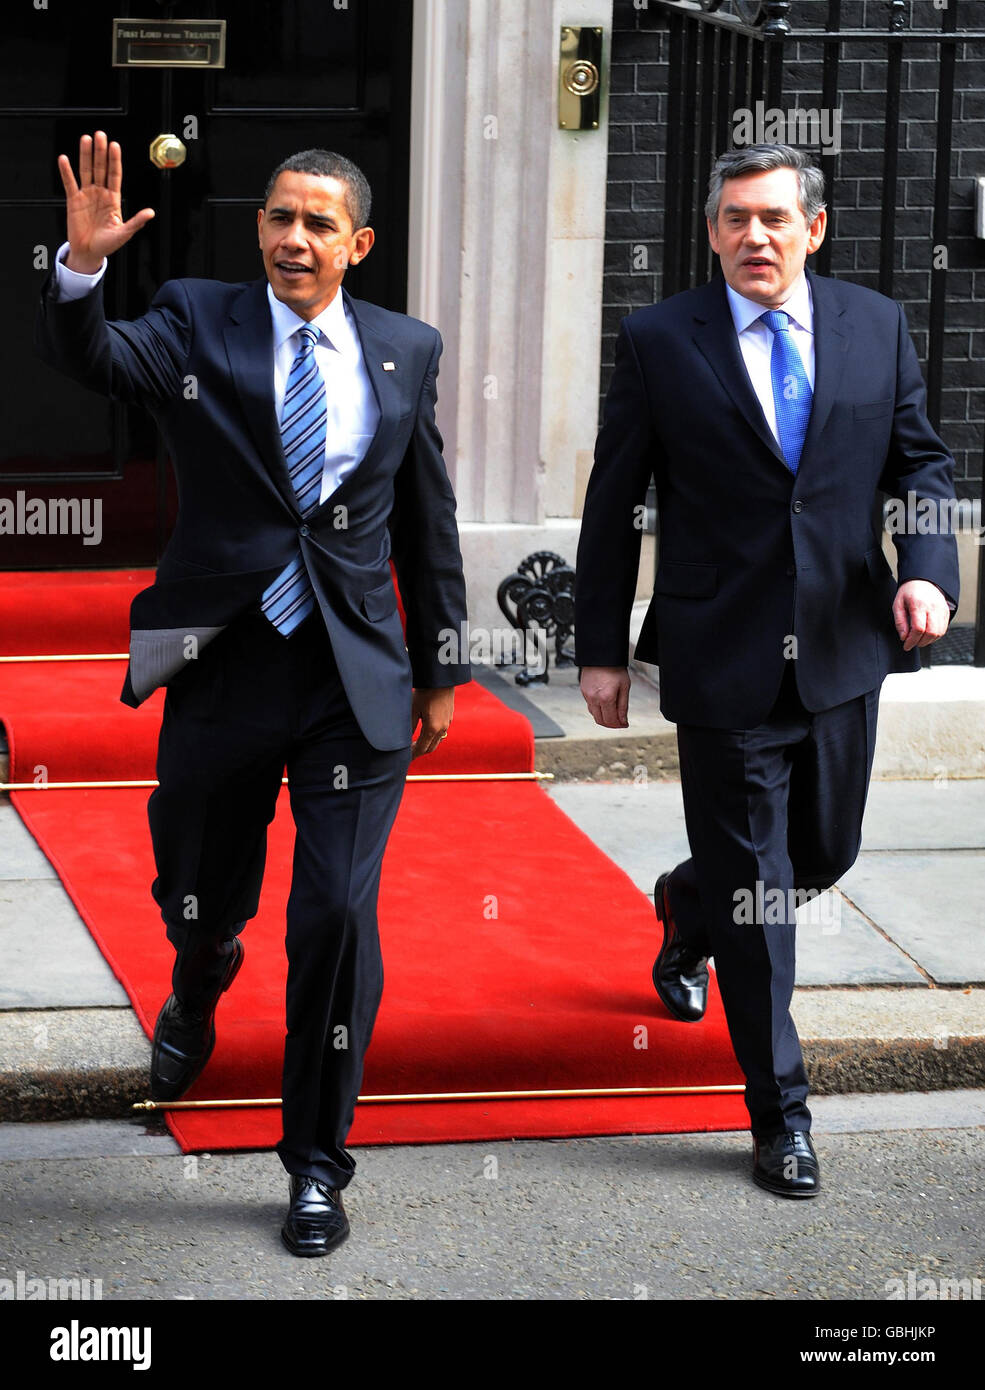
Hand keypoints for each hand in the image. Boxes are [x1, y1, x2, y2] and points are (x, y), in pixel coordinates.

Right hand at [57, 131, 154, 273]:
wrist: (89, 253)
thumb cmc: (107, 244)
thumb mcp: (124, 234)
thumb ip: (136, 222)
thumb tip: (150, 213)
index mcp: (113, 199)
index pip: (115, 175)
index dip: (115, 160)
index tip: (114, 146)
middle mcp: (100, 193)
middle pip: (100, 168)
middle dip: (100, 152)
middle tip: (100, 135)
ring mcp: (87, 195)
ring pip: (86, 170)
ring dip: (85, 155)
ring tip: (85, 139)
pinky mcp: (73, 200)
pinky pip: (70, 183)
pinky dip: (66, 171)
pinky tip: (64, 159)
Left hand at [410, 686, 454, 757]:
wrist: (440, 679)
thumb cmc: (425, 692)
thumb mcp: (412, 709)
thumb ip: (409, 726)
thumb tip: (403, 740)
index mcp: (432, 729)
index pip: (421, 749)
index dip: (412, 755)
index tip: (404, 758)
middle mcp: (442, 728)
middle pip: (430, 748)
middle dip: (419, 752)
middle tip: (408, 753)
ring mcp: (447, 723)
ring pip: (436, 741)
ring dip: (426, 745)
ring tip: (414, 743)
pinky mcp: (449, 718)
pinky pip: (440, 733)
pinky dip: (432, 737)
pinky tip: (424, 732)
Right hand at [580, 665, 630, 727]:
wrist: (601, 656)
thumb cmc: (614, 669)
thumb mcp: (624, 687)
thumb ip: (623, 706)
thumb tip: (623, 721)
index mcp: (606, 698)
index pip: (611, 720)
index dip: (619, 725)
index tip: (625, 724)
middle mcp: (594, 698)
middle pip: (601, 721)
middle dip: (611, 724)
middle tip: (619, 723)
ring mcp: (587, 695)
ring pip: (594, 715)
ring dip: (603, 718)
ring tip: (613, 715)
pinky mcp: (583, 692)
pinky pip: (590, 706)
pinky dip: (597, 710)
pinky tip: (604, 706)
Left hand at [893, 579, 950, 651]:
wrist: (923, 580)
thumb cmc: (909, 592)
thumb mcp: (898, 605)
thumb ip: (900, 622)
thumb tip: (904, 637)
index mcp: (918, 604)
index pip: (918, 628)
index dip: (912, 641)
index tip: (906, 645)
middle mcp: (932, 607)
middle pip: (931, 632)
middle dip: (921, 642)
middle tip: (913, 643)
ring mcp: (941, 609)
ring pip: (939, 632)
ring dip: (929, 640)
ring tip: (919, 639)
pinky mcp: (946, 611)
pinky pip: (944, 628)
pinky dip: (936, 635)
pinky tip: (927, 635)